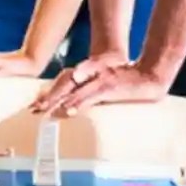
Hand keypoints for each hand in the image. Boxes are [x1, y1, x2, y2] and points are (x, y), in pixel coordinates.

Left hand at [35, 61, 169, 116]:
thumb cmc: (128, 81)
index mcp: (88, 74)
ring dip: (58, 101)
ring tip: (46, 111)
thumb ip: (90, 92)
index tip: (36, 104)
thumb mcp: (106, 86)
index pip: (64, 81)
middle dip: (48, 97)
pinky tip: (69, 110)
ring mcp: (98, 79)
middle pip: (64, 84)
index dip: (49, 92)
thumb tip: (74, 105)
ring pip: (74, 89)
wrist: (150, 76)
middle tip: (34, 109)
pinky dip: (79, 102)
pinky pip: (91, 95)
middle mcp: (90, 74)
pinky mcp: (109, 86)